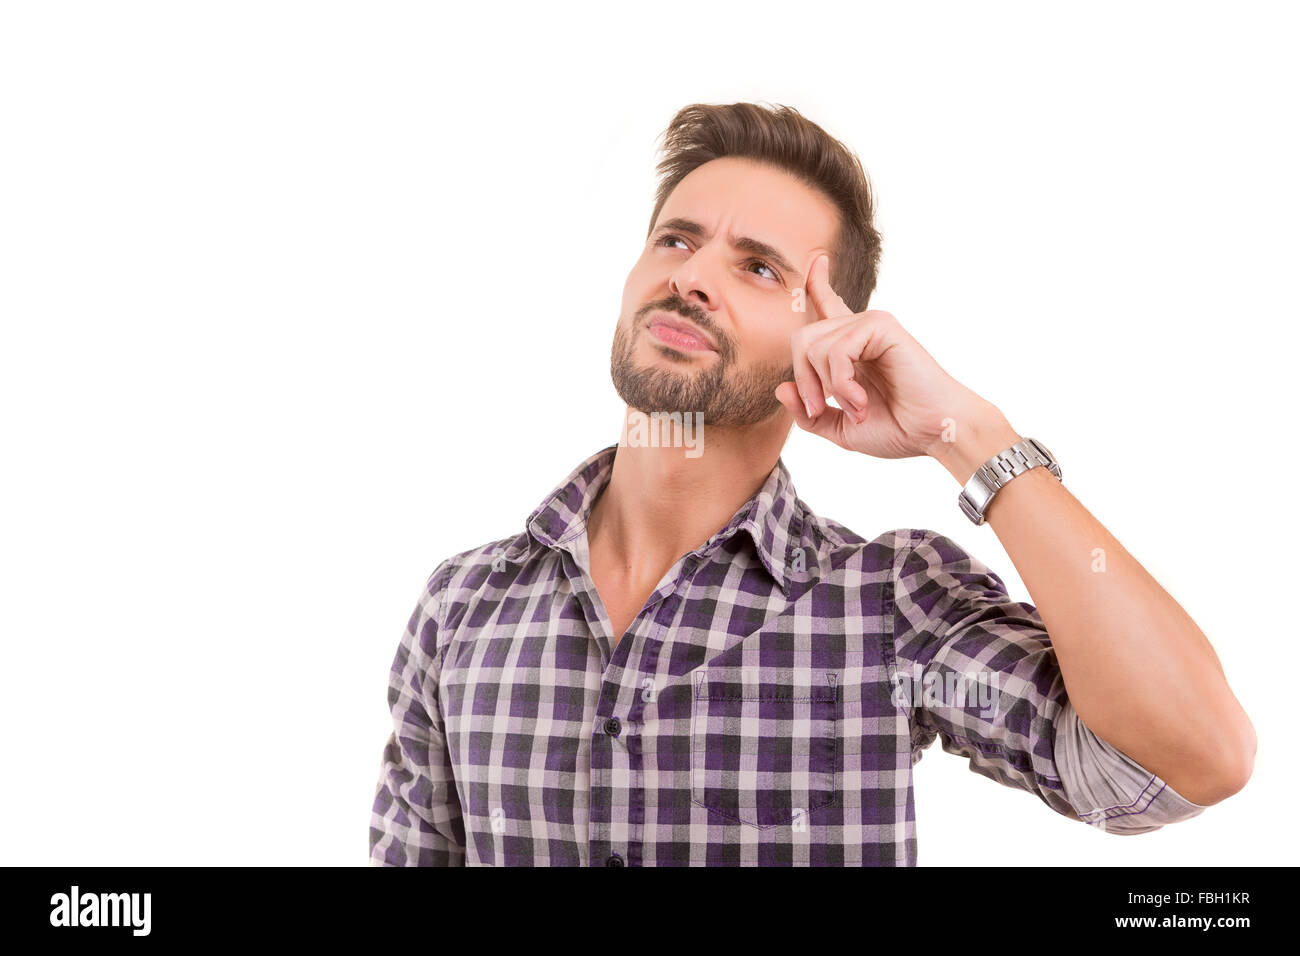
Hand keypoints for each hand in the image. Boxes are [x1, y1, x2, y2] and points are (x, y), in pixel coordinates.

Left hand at [773, 253, 1002, 460]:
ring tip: (856, 408)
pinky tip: (861, 401)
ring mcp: (871, 324)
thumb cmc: (898, 429)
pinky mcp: (881, 326)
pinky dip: (841, 383)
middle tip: (820, 409)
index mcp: (852, 348)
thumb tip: (780, 387)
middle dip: (804, 380)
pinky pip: (837, 350)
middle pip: (802, 337)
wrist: (933, 432)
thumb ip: (808, 413)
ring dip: (828, 387)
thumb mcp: (839, 428)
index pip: (827, 306)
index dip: (817, 283)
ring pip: (813, 346)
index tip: (817, 260)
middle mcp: (859, 330)